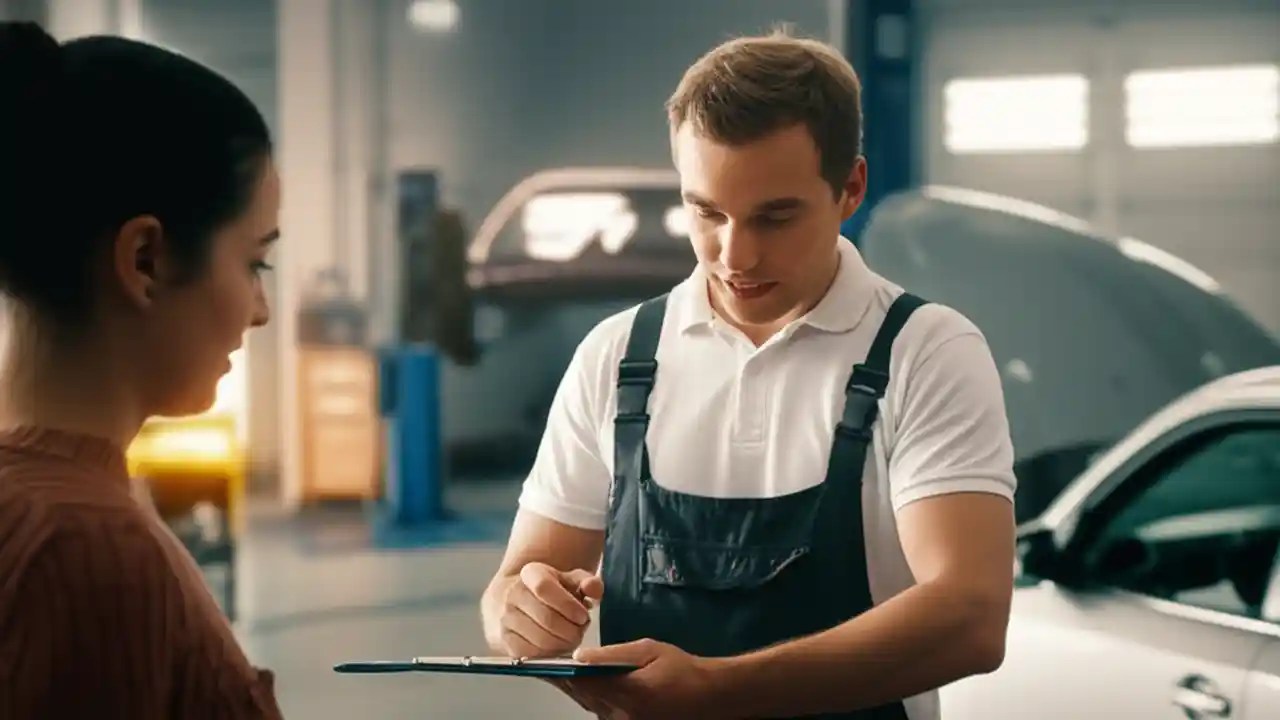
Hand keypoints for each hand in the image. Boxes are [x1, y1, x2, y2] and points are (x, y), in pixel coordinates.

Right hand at [495, 562, 603, 658]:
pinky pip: (530, 655)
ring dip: (562, 645)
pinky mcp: (502, 641)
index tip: (583, 616)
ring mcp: (504, 619)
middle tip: (580, 632)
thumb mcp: (572, 581)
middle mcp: (511, 594)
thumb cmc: (551, 592)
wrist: (514, 599)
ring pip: (540, 640)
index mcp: (530, 573)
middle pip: (546, 619)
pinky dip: (548, 655)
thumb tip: (593, 588)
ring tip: (570, 638)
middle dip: (571, 631)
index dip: (567, 605)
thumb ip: (589, 583)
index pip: (544, 588)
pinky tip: (555, 647)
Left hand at [553, 639, 728, 719]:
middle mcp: (622, 716)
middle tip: (539, 664)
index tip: (540, 662)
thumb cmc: (681, 669)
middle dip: (562, 680)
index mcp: (629, 694)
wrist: (708, 697)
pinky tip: (580, 683)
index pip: (583, 683)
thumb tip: (579, 657)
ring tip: (554, 670)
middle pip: (581, 696)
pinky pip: (599, 711)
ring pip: (588, 705)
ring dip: (573, 689)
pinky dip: (588, 697)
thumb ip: (612, 654)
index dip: (559, 672)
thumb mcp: (649, 650)